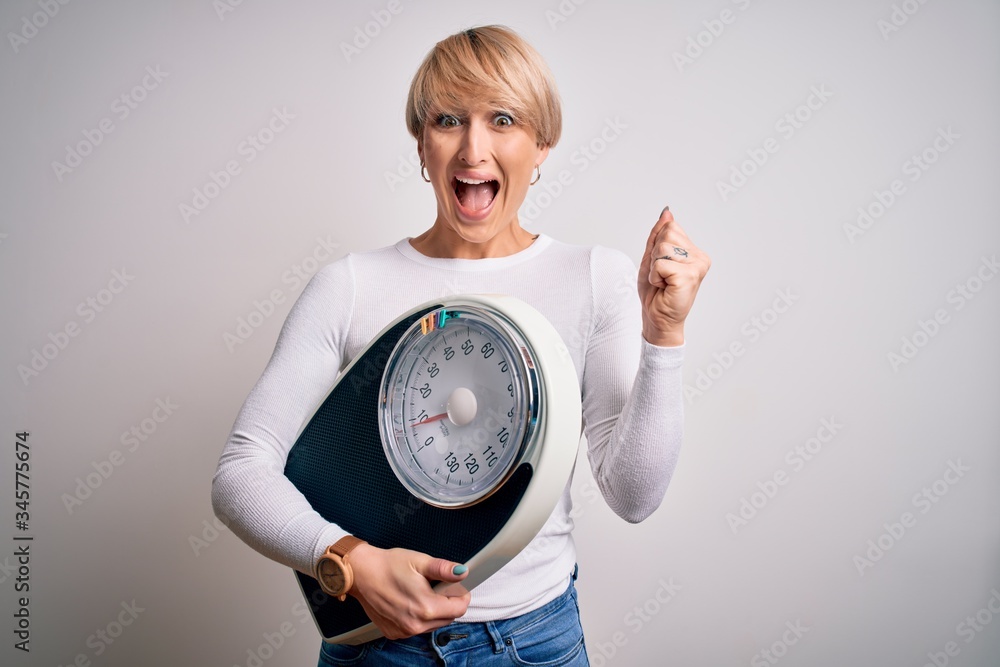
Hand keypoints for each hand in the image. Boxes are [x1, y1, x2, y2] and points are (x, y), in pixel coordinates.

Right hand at [348, 544, 469, 639]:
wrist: (361, 573)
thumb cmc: (388, 565)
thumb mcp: (419, 561)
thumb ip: (443, 569)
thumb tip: (462, 572)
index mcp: (425, 607)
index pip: (460, 609)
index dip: (461, 594)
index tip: (455, 586)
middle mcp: (415, 625)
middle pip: (448, 618)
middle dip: (447, 602)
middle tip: (436, 586)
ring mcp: (404, 631)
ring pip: (433, 625)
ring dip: (434, 611)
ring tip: (420, 592)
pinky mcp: (395, 633)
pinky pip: (417, 628)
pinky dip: (418, 617)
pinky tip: (408, 602)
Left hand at [638, 206, 710, 346]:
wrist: (658, 319)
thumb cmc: (656, 293)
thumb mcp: (652, 258)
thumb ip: (658, 235)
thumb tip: (667, 212)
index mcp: (694, 251)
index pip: (670, 226)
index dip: (656, 245)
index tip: (662, 266)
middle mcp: (700, 257)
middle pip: (666, 233)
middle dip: (655, 254)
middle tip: (661, 275)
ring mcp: (697, 266)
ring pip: (662, 247)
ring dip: (654, 266)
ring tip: (663, 281)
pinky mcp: (689, 276)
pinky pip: (660, 263)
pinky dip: (655, 276)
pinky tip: (664, 287)